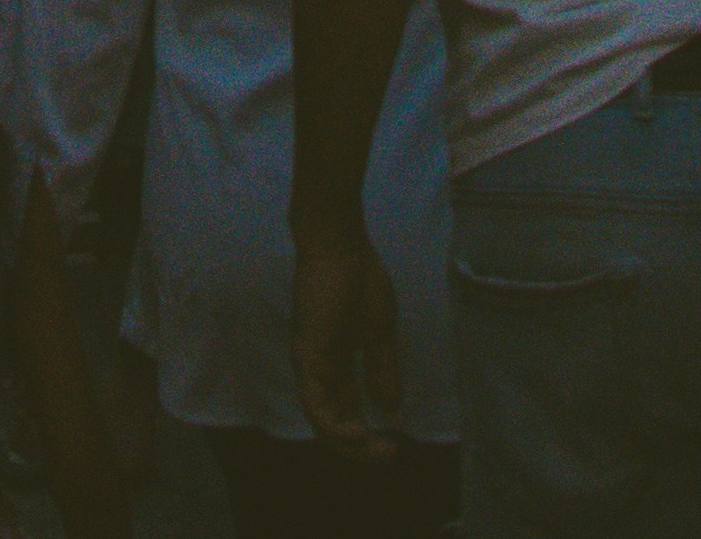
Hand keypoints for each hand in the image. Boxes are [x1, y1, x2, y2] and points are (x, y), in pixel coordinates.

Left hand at [290, 211, 401, 452]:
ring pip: (321, 421)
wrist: (341, 245)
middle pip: (332, 424)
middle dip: (360, 448)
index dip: (366, 437)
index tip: (395, 447)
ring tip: (373, 450)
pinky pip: (314, 403)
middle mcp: (318, 371)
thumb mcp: (379, 332)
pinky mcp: (306, 356)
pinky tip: (356, 435)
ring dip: (346, 444)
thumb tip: (389, 408)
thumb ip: (382, 368)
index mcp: (336, 364)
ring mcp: (309, 365)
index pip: (346, 413)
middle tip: (387, 455)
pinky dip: (333, 426)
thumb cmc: (359, 279)